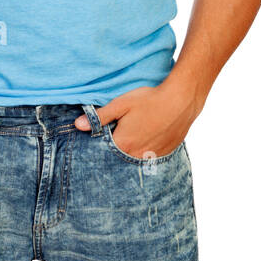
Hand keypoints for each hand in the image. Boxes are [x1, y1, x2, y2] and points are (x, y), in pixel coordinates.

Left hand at [76, 79, 197, 159]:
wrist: (182, 100)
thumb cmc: (150, 99)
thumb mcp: (122, 104)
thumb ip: (100, 116)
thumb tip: (77, 125)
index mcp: (123, 144)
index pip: (103, 153)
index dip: (101, 146)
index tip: (101, 140)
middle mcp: (136, 155)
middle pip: (120, 159)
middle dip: (117, 150)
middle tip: (122, 135)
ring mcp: (152, 156)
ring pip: (136, 160)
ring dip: (132, 152)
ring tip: (136, 136)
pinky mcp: (165, 154)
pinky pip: (150, 158)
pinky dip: (147, 151)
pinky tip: (149, 138)